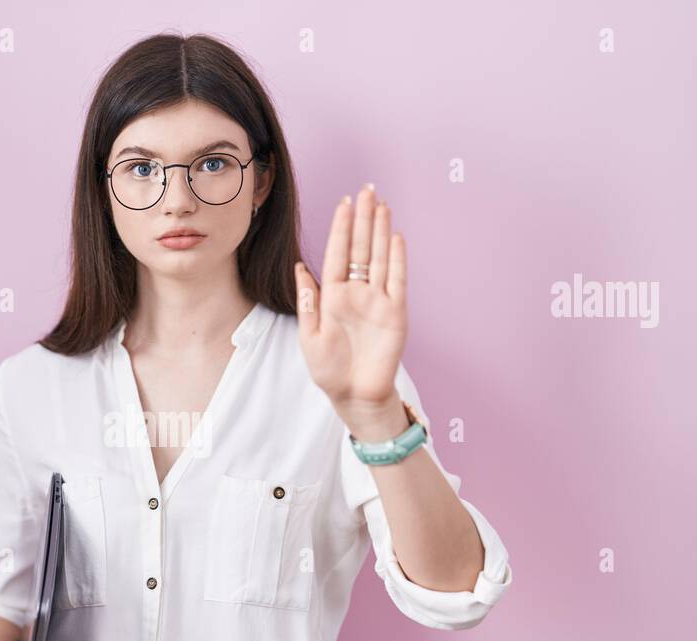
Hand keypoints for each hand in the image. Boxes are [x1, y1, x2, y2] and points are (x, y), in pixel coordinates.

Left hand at [294, 183, 408, 432]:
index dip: (341, 228)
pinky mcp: (395, 313)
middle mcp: (356, 293)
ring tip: (382, 204)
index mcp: (332, 296)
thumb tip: (299, 267)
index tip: (344, 203)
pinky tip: (395, 236)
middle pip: (360, 248)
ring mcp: (377, 301)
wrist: (354, 396)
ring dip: (380, 231)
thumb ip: (307, 300)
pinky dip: (396, 259)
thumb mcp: (309, 335)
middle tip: (367, 189)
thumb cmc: (329, 371)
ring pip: (379, 257)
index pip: (337, 254)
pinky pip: (397, 280)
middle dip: (363, 219)